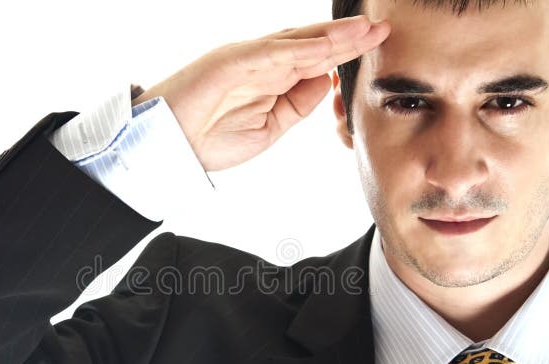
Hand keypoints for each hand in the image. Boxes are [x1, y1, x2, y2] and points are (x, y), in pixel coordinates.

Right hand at [132, 15, 389, 171]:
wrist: (168, 150)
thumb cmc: (209, 141)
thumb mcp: (268, 129)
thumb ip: (296, 106)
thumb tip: (325, 81)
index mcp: (268, 79)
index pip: (313, 61)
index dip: (344, 52)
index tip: (374, 46)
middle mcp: (260, 63)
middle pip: (311, 45)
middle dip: (347, 38)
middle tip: (380, 28)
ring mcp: (245, 59)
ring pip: (297, 43)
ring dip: (332, 38)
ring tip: (364, 31)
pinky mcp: (230, 61)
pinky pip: (271, 54)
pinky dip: (300, 50)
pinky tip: (327, 48)